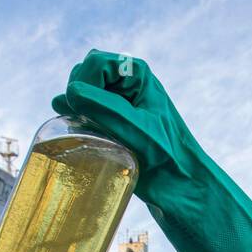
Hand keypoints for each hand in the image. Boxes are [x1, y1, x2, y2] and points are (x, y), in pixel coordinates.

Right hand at [55, 49, 251, 251]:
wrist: (182, 189)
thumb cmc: (166, 158)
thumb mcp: (134, 129)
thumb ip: (103, 108)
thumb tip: (68, 94)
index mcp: (139, 76)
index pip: (96, 62)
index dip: (85, 81)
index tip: (83, 108)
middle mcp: (130, 86)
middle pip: (87, 74)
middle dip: (79, 92)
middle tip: (81, 118)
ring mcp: (122, 105)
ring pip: (85, 93)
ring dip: (76, 105)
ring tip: (76, 123)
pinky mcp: (117, 126)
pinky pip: (88, 111)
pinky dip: (77, 116)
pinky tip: (72, 125)